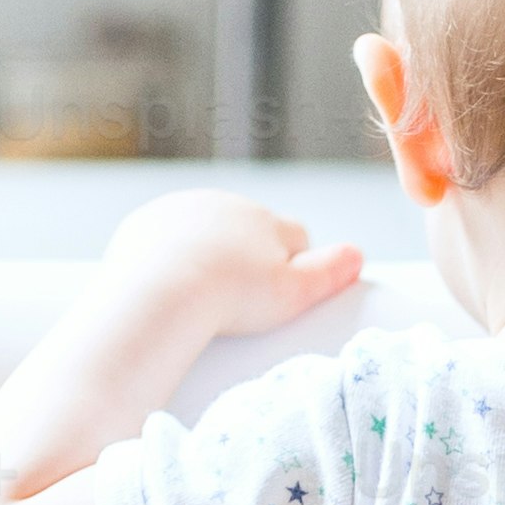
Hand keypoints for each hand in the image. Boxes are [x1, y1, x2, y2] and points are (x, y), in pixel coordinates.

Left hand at [103, 186, 362, 333]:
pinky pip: (167, 238)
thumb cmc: (231, 298)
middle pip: (250, 231)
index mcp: (266, 219)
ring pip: (207, 231)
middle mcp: (227, 203)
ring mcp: (184, 210)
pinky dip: (171, 257)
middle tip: (239, 301)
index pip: (295, 236)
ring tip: (203, 296)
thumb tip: (357, 254)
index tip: (277, 295)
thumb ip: (329, 272)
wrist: (159, 292)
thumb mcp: (293, 294)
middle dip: (248, 257)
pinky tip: (170, 287)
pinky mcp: (146, 223)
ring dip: (209, 254)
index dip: (293, 265)